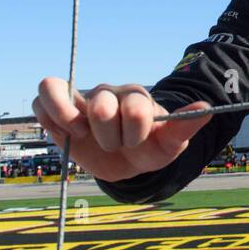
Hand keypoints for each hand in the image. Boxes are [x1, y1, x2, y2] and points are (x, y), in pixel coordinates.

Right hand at [33, 77, 212, 182]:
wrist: (127, 160)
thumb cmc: (149, 148)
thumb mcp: (169, 145)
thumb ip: (184, 127)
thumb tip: (207, 108)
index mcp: (136, 98)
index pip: (134, 105)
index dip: (136, 130)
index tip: (136, 143)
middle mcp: (108, 93)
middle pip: (102, 104)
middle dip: (109, 135)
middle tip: (113, 144)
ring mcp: (81, 99)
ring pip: (59, 89)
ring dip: (70, 118)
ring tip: (80, 133)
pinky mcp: (57, 109)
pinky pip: (41, 99)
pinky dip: (48, 117)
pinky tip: (64, 134)